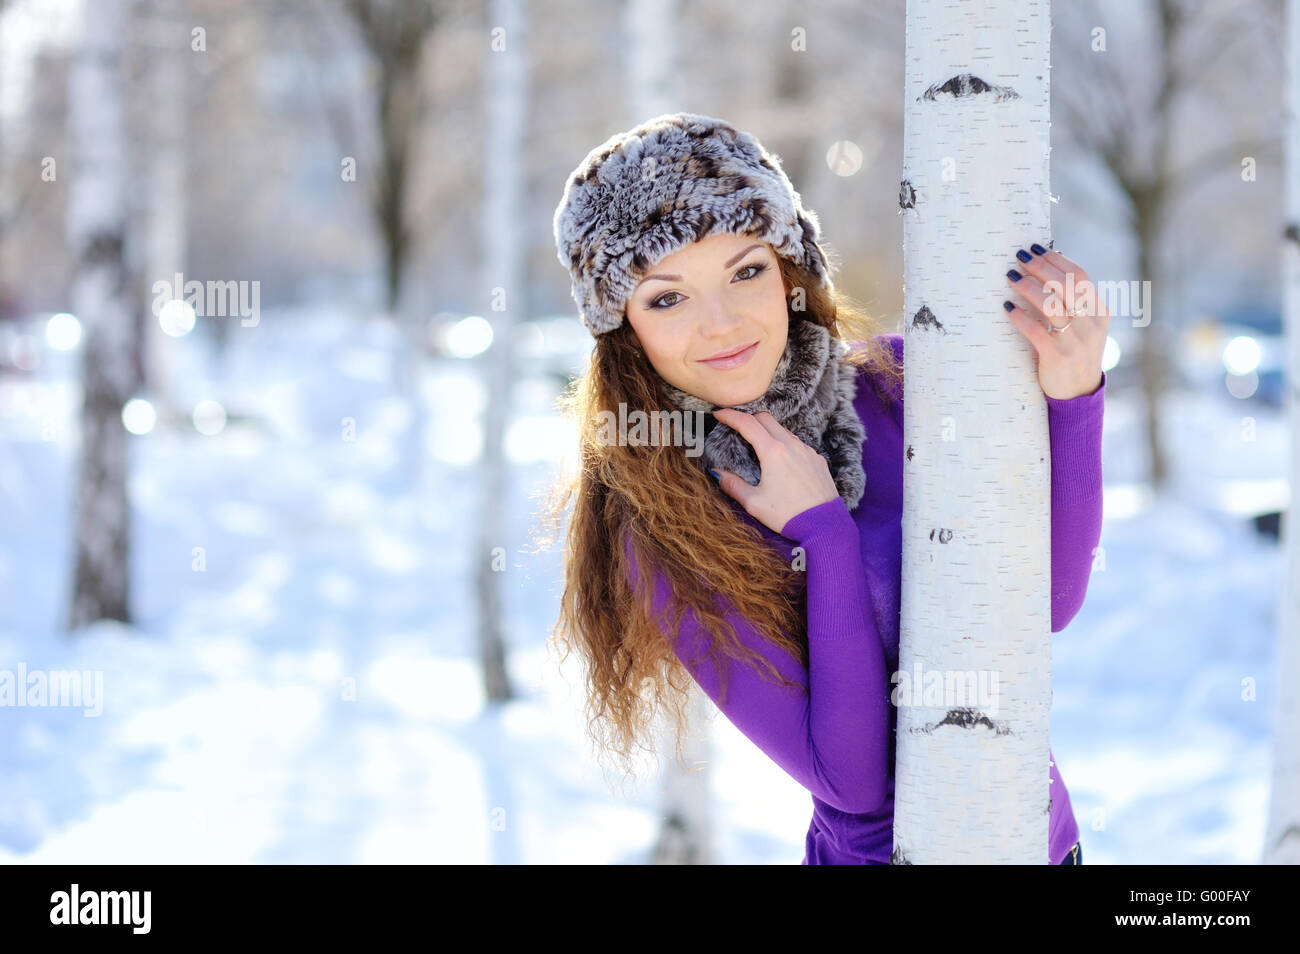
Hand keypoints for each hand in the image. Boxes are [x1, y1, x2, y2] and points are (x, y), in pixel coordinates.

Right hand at [709, 408, 839, 534]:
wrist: (824, 527)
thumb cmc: (788, 516)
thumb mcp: (754, 503)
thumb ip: (733, 485)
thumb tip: (718, 474)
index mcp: (773, 453)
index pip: (748, 424)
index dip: (730, 416)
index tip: (719, 413)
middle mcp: (792, 446)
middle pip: (766, 419)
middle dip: (748, 417)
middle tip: (735, 425)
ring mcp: (807, 452)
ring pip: (783, 430)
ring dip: (767, 430)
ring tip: (756, 443)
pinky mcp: (818, 460)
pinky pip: (798, 444)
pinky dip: (784, 443)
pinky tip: (780, 459)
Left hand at [1004, 244, 1109, 399]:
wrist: (1078, 394)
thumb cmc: (1074, 353)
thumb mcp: (1083, 326)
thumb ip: (1072, 302)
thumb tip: (1048, 267)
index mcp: (1099, 312)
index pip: (1079, 276)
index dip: (1056, 259)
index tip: (1036, 248)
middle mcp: (1090, 324)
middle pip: (1065, 285)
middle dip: (1040, 267)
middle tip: (1019, 257)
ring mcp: (1075, 341)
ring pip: (1051, 305)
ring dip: (1028, 287)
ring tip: (1011, 276)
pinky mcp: (1057, 357)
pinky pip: (1036, 331)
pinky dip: (1020, 317)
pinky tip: (1007, 307)